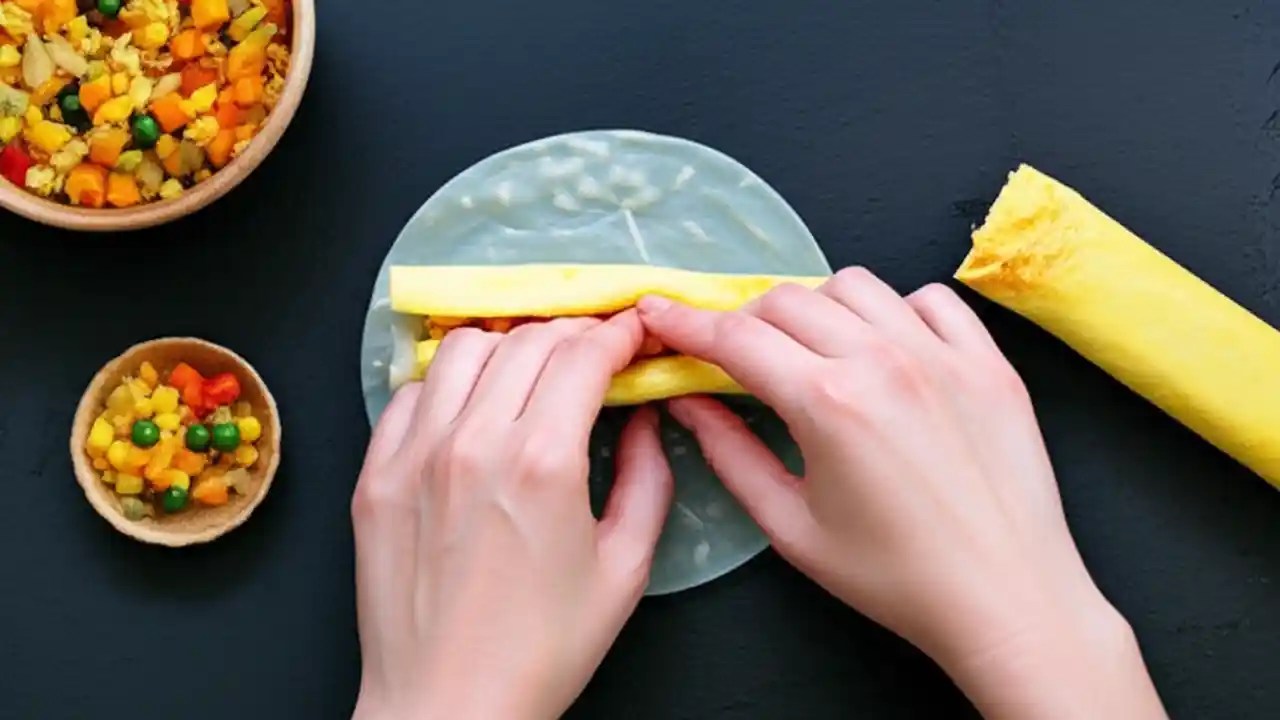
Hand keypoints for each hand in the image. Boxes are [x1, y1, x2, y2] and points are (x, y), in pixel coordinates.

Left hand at [351, 312, 672, 719]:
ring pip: (464, 350)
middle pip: (528, 342)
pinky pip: (410, 394)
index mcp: (542, 463)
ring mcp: (415, 456)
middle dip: (572, 334)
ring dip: (508, 347)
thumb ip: (648, 480)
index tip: (632, 333)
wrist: (448, 707)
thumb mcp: (625, 570)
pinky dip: (448, 384)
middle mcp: (473, 444)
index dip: (617, 333)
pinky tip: (470, 407)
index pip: (583, 355)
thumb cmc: (540, 652)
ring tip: (530, 372)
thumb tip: (647, 420)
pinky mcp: (376, 477)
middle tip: (594, 352)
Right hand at [637, 268, 1164, 718]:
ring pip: (854, 285)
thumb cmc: (897, 579)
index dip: (687, 322)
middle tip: (736, 354)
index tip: (660, 314)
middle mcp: (885, 362)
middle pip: (786, 300)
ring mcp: (943, 356)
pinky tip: (886, 348)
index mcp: (829, 404)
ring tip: (812, 350)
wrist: (1006, 598)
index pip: (736, 338)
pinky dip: (894, 310)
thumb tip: (689, 403)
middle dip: (745, 320)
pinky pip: (929, 299)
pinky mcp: (988, 362)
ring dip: (816, 308)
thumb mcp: (792, 528)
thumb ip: (730, 455)